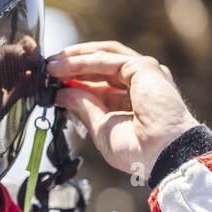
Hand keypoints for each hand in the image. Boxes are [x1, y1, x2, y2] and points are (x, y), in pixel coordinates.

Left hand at [46, 41, 198, 177]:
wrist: (163, 155)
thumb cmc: (140, 151)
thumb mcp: (101, 128)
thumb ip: (83, 107)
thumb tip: (62, 95)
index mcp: (131, 99)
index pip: (98, 82)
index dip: (74, 80)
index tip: (50, 83)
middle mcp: (139, 83)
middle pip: (101, 64)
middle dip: (72, 65)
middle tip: (48, 69)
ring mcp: (144, 73)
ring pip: (104, 56)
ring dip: (76, 59)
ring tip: (52, 65)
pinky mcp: (144, 68)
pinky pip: (109, 60)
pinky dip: (85, 61)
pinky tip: (65, 67)